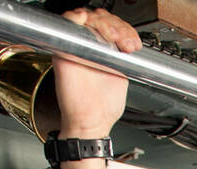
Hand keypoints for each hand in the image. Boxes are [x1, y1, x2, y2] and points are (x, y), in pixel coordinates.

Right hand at [53, 8, 141, 141]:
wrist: (91, 122)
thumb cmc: (103, 108)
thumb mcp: (121, 77)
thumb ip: (122, 58)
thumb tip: (130, 43)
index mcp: (102, 52)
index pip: (112, 26)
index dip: (124, 29)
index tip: (134, 45)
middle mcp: (88, 47)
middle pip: (100, 18)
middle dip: (117, 25)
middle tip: (125, 42)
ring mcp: (75, 46)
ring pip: (87, 17)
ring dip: (104, 23)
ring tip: (116, 38)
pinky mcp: (63, 50)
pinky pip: (67, 23)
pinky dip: (78, 18)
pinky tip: (92, 27)